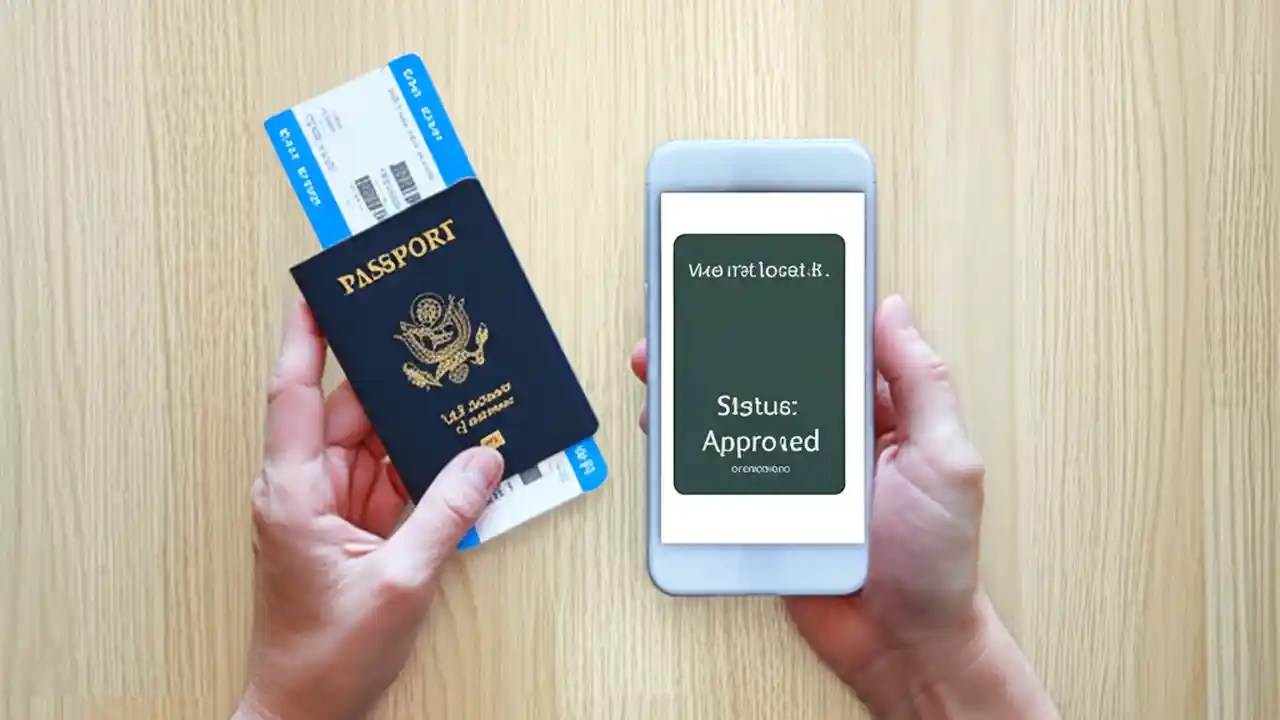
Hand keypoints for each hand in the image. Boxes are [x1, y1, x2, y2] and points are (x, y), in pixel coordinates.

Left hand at [235, 300, 504, 719]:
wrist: (306, 713)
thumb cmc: (326, 656)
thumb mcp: (402, 581)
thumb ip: (446, 512)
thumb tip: (481, 460)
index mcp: (293, 492)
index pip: (292, 394)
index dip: (304, 337)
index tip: (318, 290)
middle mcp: (304, 491)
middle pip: (349, 414)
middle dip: (392, 385)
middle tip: (435, 344)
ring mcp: (328, 509)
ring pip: (373, 446)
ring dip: (412, 433)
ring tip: (458, 403)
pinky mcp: (350, 529)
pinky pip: (388, 479)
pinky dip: (419, 471)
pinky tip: (455, 461)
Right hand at [629, 295, 1056, 718]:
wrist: (904, 645)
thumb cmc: (938, 561)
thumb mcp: (947, 459)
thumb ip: (923, 383)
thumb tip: (892, 309)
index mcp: (879, 411)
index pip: (833, 342)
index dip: (800, 305)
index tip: (764, 272)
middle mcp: (832, 434)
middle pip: (770, 371)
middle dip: (727, 339)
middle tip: (689, 311)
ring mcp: (794, 470)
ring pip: (737, 414)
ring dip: (697, 387)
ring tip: (663, 362)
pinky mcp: (763, 507)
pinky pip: (720, 470)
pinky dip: (688, 450)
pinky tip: (667, 430)